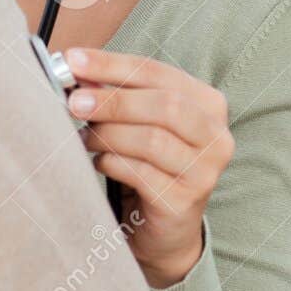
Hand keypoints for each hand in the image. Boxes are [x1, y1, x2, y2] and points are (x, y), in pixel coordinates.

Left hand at [64, 46, 234, 288]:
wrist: (164, 230)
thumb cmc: (149, 166)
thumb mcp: (137, 123)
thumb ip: (115, 95)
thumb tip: (76, 69)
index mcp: (207, 104)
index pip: (157, 72)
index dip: (113, 65)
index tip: (73, 60)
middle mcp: (216, 135)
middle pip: (163, 104)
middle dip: (112, 100)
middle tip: (73, 101)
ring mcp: (205, 171)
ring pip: (152, 140)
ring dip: (108, 134)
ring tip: (83, 137)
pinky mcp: (185, 201)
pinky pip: (141, 174)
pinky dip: (112, 163)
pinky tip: (98, 162)